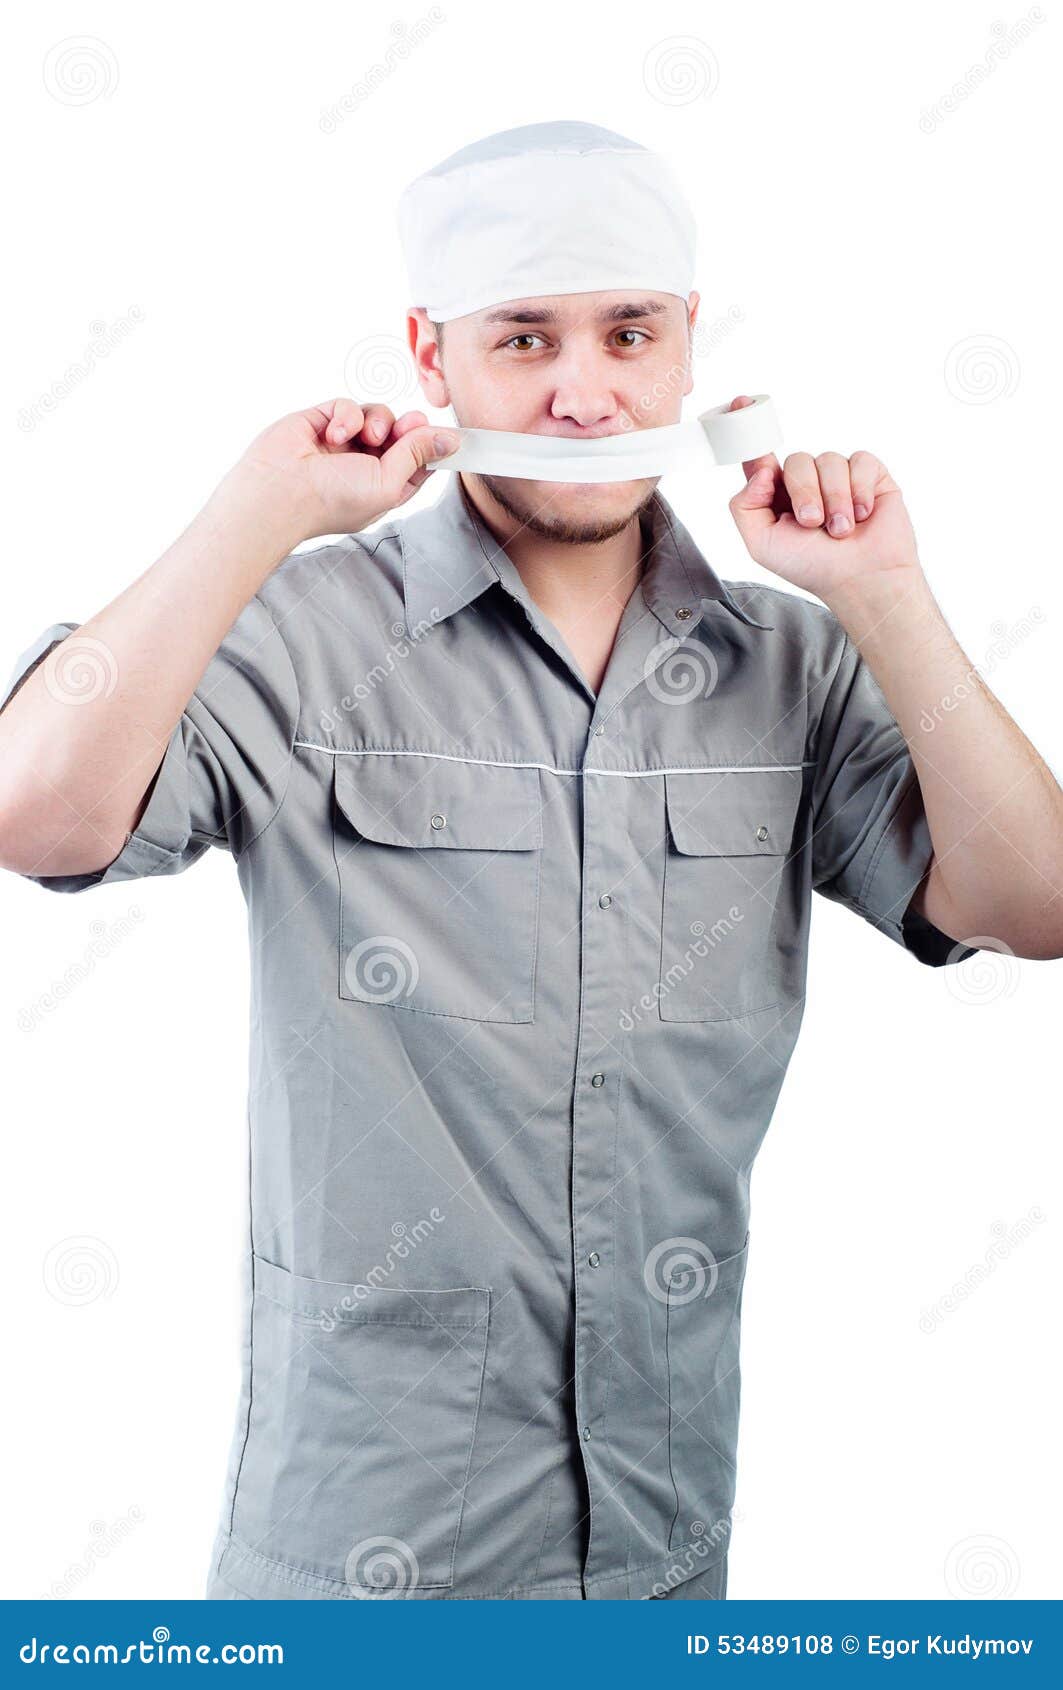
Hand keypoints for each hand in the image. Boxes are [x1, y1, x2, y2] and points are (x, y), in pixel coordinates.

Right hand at [225, 399, 458, 542]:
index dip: (433, 447)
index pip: (420, 462)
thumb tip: (449, 439)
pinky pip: (349, 405)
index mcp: (385, 488)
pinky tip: (334, 433)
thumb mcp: (388, 484)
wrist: (278, 490)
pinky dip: (347, 416)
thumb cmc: (331, 500)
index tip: (448, 435)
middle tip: (407, 428)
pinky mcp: (323, 421)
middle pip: (403, 435)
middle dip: (408, 429)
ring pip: (378, 415)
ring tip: (365, 436)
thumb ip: (417, 456)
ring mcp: (344, 443)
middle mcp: (366, 465)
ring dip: (377, 421)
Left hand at [726, 395, 920, 604]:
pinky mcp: (871, 475)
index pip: (761, 458)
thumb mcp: (761, 544)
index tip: (741, 403)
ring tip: (841, 530)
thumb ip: (745, 505)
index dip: (750, 429)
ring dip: (835, 500)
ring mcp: (839, 477)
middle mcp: (807, 483)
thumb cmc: (813, 568)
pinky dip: (860, 491)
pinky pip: (859, 462)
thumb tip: (761, 469)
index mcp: (778, 496)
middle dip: (805, 494)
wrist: (862, 579)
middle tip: (813, 524)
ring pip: (828, 460)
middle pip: (796, 461)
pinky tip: (863, 515)